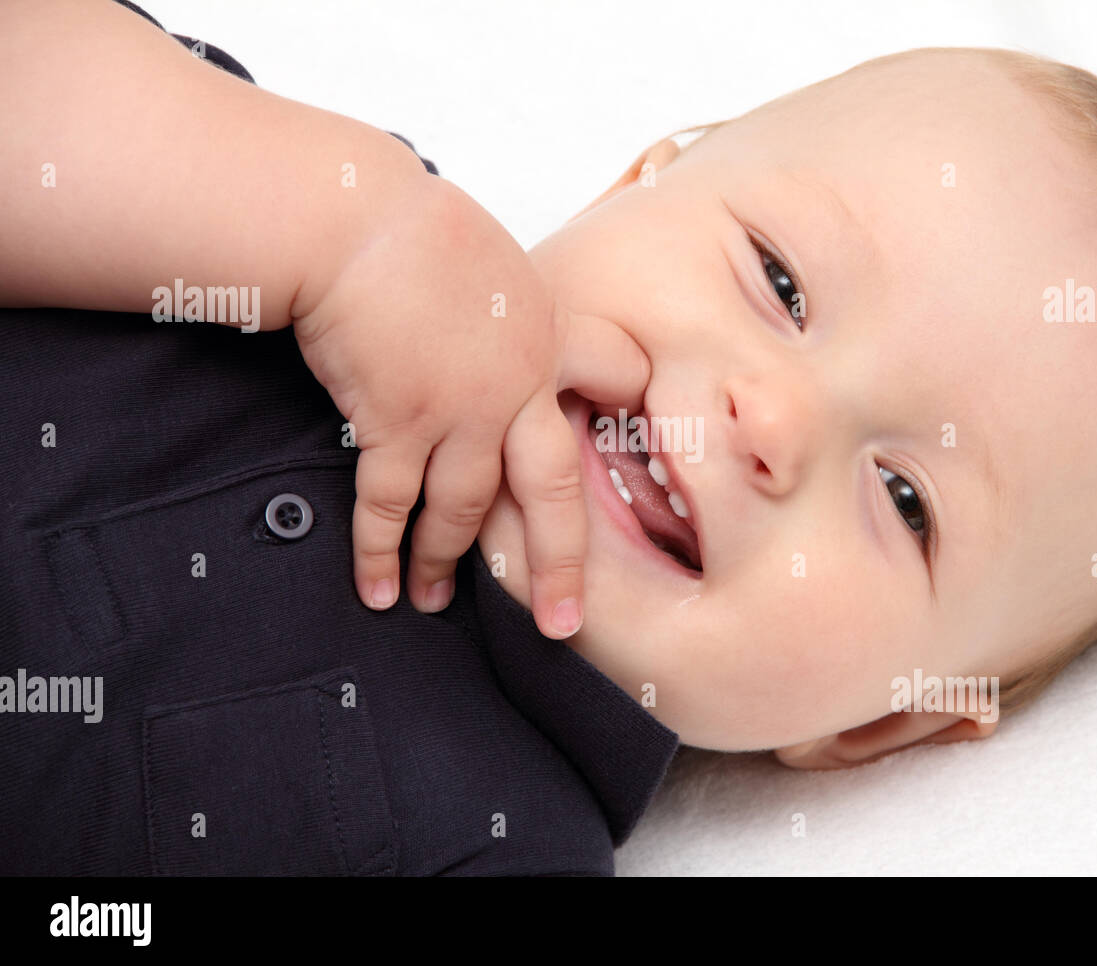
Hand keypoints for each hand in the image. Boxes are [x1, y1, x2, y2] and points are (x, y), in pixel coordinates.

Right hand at [291, 176, 646, 636]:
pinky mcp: (401, 422)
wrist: (352, 220)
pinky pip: (393, 505)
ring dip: (445, 563)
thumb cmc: (414, 229)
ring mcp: (464, 408)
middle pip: (556, 491)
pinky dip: (381, 551)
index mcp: (552, 335)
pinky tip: (379, 589)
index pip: (619, 383)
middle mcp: (521, 383)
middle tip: (562, 623)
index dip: (626, 419)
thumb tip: (515, 334)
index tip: (639, 468)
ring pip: (469, 510)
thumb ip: (516, 315)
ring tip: (430, 602)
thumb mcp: (495, 262)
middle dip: (559, 565)